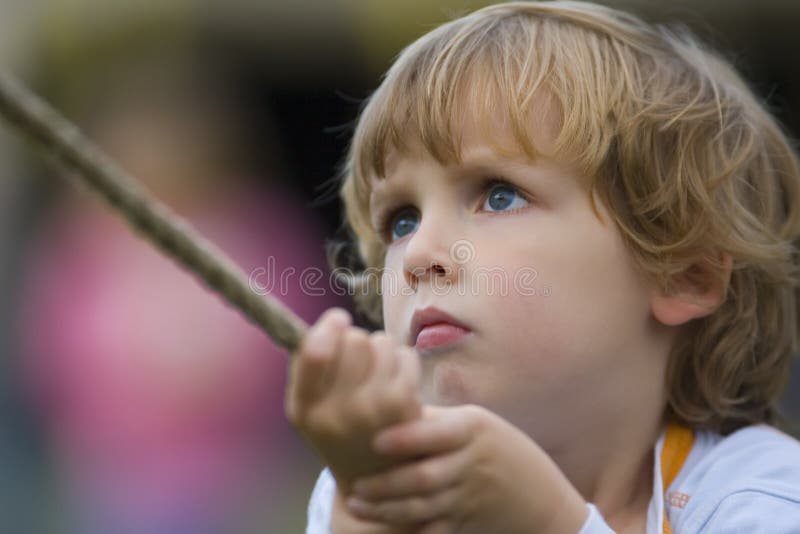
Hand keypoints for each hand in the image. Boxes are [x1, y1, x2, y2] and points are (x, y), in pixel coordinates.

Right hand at [286, 307, 421, 491]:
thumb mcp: (310, 405)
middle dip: (356, 340)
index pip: (312, 355)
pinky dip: (403, 361)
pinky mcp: (403, 408)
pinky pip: (405, 355)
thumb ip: (309, 364)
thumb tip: (333, 320)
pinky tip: (398, 383)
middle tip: (357, 363)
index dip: (328, 328)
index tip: (339, 318)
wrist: (375, 478)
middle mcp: (337, 414)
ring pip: (381, 343)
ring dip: (381, 350)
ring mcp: (372, 412)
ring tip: (377, 376)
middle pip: (353, 340)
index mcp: (304, 410)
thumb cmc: (339, 426)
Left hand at [344, 405, 588, 533]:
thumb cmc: (496, 448)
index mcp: (472, 429)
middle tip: (354, 485)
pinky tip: (383, 526)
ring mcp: (469, 496)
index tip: (374, 442)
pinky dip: (409, 530)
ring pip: (423, 507)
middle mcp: (471, 462)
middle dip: (386, 484)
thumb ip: (435, 420)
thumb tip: (385, 403)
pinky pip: (434, 530)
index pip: (436, 434)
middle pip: (424, 477)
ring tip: (357, 503)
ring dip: (387, 509)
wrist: (539, 497)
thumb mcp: (476, 423)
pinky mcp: (466, 522)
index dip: (405, 439)